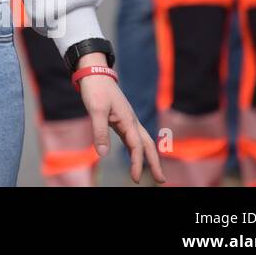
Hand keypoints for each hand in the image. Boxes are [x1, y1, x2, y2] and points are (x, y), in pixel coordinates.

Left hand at [76, 55, 165, 183]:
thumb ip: (100, 132)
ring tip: (153, 172)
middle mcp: (132, 121)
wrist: (94, 73)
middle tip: (161, 181)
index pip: (136, 146)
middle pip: (148, 145)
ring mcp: (128, 120)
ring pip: (142, 142)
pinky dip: (136, 149)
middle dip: (155, 163)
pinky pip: (132, 137)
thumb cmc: (96, 90)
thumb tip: (103, 154)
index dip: (137, 163)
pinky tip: (135, 156)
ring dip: (148, 157)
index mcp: (128, 120)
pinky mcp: (121, 120)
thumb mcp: (96, 110)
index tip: (135, 178)